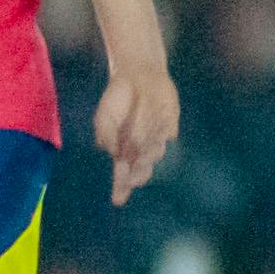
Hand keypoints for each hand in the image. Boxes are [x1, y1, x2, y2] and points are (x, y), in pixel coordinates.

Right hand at [93, 66, 179, 202]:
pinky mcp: (170, 128)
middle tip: (134, 176)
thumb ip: (106, 135)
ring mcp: (156, 140)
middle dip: (138, 175)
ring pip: (154, 155)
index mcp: (122, 150)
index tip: (117, 200)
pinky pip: (167, 139)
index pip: (122, 174)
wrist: (139, 74)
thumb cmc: (118, 97)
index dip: (121, 187)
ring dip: (148, 154)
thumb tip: (113, 154)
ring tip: (142, 144)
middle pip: (140, 170)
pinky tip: (157, 134)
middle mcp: (140, 150)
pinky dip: (162, 140)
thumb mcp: (104, 116)